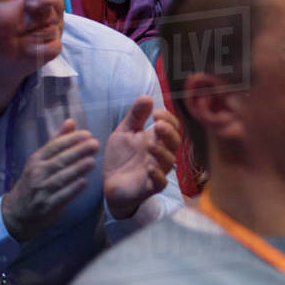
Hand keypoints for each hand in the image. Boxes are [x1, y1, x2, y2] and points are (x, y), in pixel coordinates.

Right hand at [1, 120, 98, 241]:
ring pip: (61, 178)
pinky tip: (84, 182)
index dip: (71, 139)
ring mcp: (41, 191)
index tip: (87, 134)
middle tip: (95, 144)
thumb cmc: (34, 180)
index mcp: (36, 160)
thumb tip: (71, 122)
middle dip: (78, 151)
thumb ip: (57, 141)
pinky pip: (62, 196)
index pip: (54, 146)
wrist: (17, 212)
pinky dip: (74, 189)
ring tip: (92, 161)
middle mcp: (37, 174)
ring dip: (77, 169)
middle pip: (59, 160)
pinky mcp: (47, 206)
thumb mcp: (41, 160)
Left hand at [102, 96, 179, 219]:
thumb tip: (147, 97)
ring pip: (169, 162)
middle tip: (158, 126)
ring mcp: (156, 171)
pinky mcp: (148, 187)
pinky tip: (150, 168)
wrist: (109, 183)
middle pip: (175, 143)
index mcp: (156, 139)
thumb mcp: (125, 132)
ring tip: (150, 145)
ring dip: (162, 152)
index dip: (168, 119)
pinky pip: (160, 183)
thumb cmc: (121, 157)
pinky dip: (158, 175)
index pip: (172, 127)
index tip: (156, 113)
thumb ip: (135, 116)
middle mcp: (160, 154)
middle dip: (169, 133)